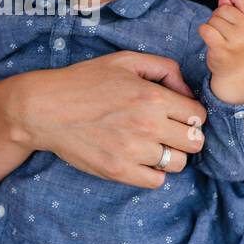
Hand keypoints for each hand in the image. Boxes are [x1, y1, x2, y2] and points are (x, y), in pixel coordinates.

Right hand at [13, 51, 206, 188]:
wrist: (45, 109)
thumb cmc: (84, 81)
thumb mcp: (125, 61)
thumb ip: (165, 68)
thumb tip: (187, 92)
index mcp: (152, 97)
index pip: (198, 114)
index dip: (192, 114)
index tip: (179, 115)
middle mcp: (147, 126)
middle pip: (195, 142)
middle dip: (186, 136)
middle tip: (169, 132)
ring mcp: (133, 151)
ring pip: (178, 164)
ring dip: (171, 155)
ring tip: (152, 145)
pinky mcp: (118, 171)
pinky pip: (156, 181)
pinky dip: (154, 173)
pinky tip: (140, 159)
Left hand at [198, 0, 243, 77]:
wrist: (235, 70)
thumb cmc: (236, 43)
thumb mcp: (241, 24)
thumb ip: (233, 7)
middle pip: (223, 8)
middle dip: (219, 16)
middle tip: (224, 30)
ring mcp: (235, 40)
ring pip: (213, 19)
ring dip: (212, 26)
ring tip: (220, 37)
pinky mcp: (221, 49)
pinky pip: (205, 29)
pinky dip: (203, 31)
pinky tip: (209, 38)